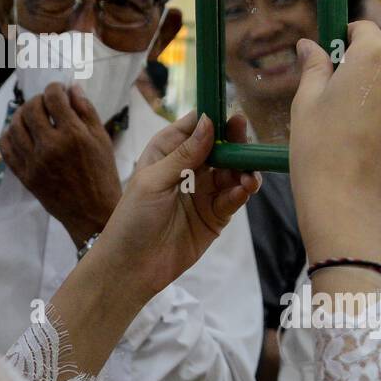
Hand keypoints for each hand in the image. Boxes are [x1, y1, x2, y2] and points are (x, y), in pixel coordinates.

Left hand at [0, 83, 121, 245]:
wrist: (93, 212)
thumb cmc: (102, 174)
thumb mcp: (102, 139)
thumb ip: (86, 110)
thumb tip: (71, 87)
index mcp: (73, 135)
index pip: (53, 97)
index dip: (54, 87)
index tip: (58, 89)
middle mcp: (50, 146)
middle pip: (30, 108)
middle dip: (38, 99)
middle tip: (45, 103)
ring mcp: (34, 162)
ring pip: (14, 126)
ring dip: (21, 115)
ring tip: (32, 116)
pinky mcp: (25, 176)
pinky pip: (6, 148)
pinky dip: (9, 135)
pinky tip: (20, 133)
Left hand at [97, 110, 259, 302]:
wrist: (132, 267)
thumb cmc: (132, 219)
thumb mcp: (153, 181)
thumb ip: (184, 154)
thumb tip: (208, 122)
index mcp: (165, 153)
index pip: (193, 127)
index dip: (211, 119)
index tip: (229, 113)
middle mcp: (187, 169)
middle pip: (218, 147)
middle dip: (233, 143)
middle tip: (245, 139)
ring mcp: (203, 192)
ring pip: (231, 172)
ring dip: (242, 170)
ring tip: (248, 175)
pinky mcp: (215, 216)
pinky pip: (233, 198)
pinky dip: (240, 192)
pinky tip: (243, 190)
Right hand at [290, 21, 380, 275]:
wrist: (349, 207)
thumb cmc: (319, 150)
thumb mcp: (305, 102)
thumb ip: (314, 67)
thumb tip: (309, 46)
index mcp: (374, 57)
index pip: (364, 29)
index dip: (347, 39)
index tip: (335, 53)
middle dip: (365, 73)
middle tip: (338, 101)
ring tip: (354, 131)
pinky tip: (370, 150)